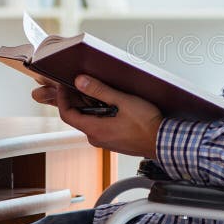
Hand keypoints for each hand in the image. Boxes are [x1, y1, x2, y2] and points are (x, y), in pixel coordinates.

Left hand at [35, 75, 163, 157]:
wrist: (162, 142)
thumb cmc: (146, 125)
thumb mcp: (123, 101)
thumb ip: (100, 90)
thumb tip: (80, 82)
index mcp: (94, 129)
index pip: (67, 114)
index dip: (62, 98)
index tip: (64, 85)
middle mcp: (96, 138)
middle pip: (77, 116)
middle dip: (75, 99)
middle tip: (79, 84)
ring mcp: (105, 140)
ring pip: (89, 120)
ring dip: (89, 106)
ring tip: (96, 91)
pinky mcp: (113, 140)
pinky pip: (99, 125)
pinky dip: (99, 113)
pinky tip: (109, 105)